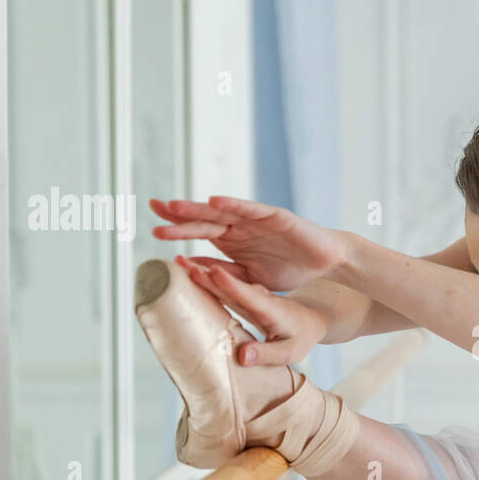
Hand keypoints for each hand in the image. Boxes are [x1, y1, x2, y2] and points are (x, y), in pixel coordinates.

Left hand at [149, 196, 348, 291]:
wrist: (325, 265)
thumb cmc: (290, 268)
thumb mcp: (249, 278)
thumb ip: (223, 272)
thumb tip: (191, 269)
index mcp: (232, 240)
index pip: (198, 232)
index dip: (177, 228)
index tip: (153, 229)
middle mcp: (239, 226)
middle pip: (203, 218)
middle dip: (178, 213)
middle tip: (153, 208)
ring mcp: (255, 219)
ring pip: (221, 212)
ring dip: (198, 208)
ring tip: (173, 206)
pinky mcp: (275, 216)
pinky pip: (250, 209)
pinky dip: (233, 204)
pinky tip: (215, 201)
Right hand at [174, 254, 328, 365]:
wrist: (308, 318)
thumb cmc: (300, 337)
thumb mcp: (291, 351)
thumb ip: (267, 354)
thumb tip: (242, 356)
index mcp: (270, 309)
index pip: (249, 296)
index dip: (231, 285)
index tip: (214, 272)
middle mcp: (256, 297)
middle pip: (228, 285)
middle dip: (206, 274)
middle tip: (182, 263)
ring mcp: (247, 295)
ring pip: (221, 283)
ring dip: (200, 272)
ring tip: (177, 262)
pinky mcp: (240, 297)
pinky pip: (220, 287)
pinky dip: (203, 280)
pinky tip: (184, 272)